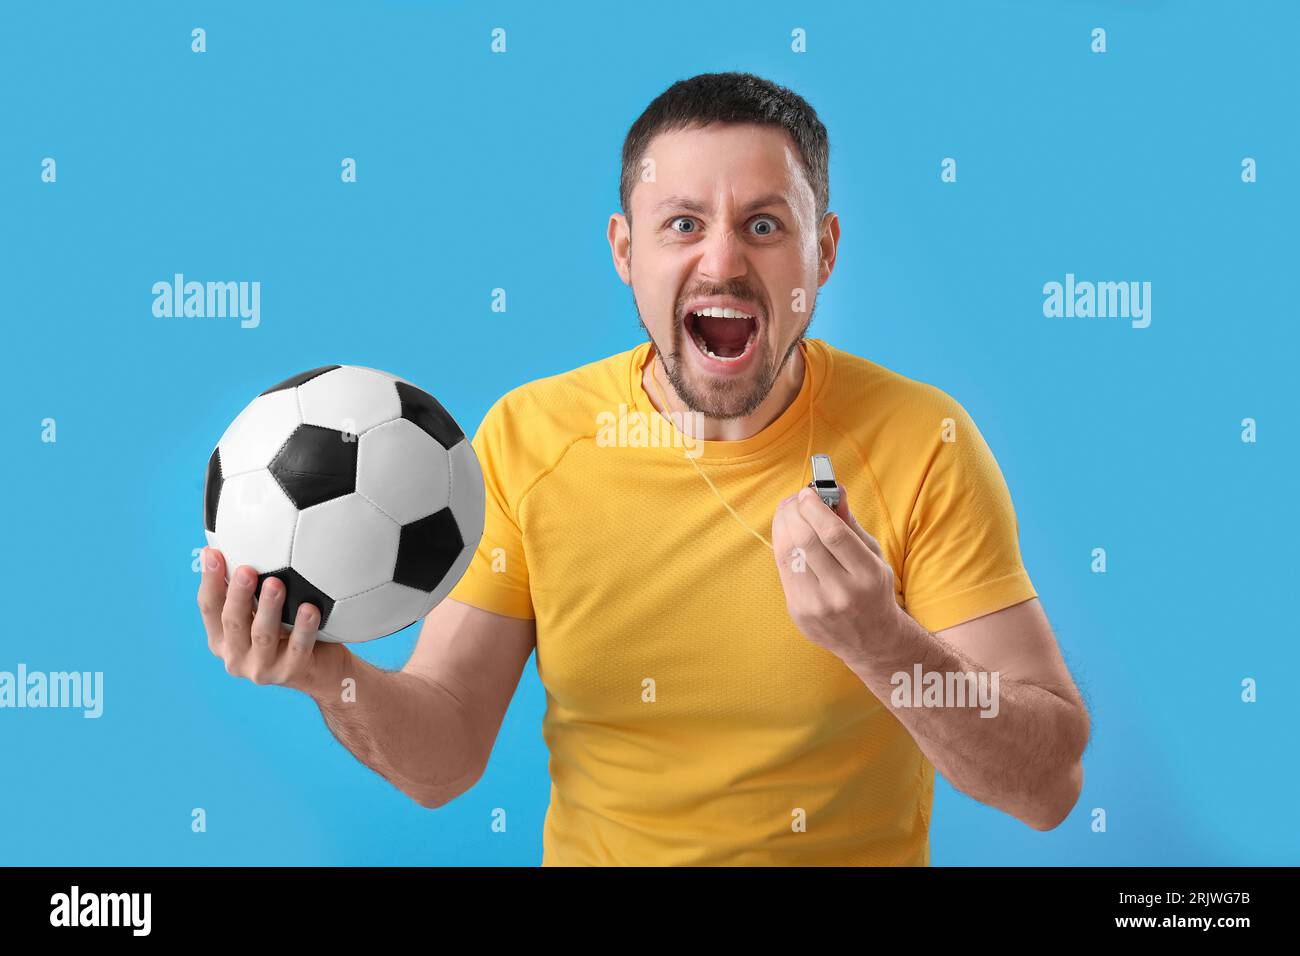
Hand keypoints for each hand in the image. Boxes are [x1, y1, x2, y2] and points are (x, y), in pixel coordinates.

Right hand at [197, 546, 347, 696]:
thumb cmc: (290, 632)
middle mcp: (236, 657)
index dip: (209, 581)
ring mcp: (263, 668)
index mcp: (223, 639)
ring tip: (276, 583)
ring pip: (263, 634)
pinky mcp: (291, 673)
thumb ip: (250, 587)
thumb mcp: (264, 613)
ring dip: (268, 608)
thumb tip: (237, 537)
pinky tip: (311, 609)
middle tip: (246, 569)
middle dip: (237, 594)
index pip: (209, 608)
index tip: (212, 552)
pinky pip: (299, 647)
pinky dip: (304, 627)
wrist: (323, 672)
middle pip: (233, 622)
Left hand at [771, 484, 900, 664]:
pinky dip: (781, 546)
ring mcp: (817, 605)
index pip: (833, 534)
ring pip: (788, 554)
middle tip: (795, 500)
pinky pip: (782, 570)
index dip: (814, 507)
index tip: (808, 493)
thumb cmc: (873, 590)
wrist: (871, 641)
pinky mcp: (798, 612)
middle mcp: (842, 592)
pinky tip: (786, 534)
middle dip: (794, 512)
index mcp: (867, 575)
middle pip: (805, 541)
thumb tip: (834, 489)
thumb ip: (850, 523)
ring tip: (788, 512)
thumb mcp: (873, 556)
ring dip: (783, 525)